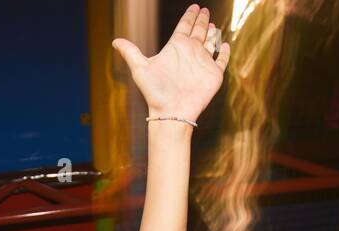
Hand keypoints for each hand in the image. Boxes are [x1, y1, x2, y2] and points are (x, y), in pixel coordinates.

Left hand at [112, 4, 229, 123]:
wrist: (171, 112)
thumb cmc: (155, 92)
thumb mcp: (140, 68)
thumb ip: (130, 52)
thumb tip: (114, 41)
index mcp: (176, 48)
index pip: (184, 27)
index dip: (190, 16)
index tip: (194, 7)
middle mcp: (190, 53)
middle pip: (198, 32)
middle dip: (202, 21)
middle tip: (205, 10)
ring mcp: (202, 63)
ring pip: (210, 43)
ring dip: (212, 34)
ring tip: (213, 25)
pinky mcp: (213, 74)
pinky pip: (222, 60)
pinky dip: (224, 52)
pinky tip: (224, 45)